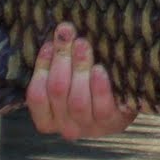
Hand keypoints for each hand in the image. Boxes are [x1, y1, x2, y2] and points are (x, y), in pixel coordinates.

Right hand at [26, 22, 138, 139]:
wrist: (123, 106)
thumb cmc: (89, 88)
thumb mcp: (69, 80)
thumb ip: (59, 65)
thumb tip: (59, 32)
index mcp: (47, 119)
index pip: (36, 95)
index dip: (41, 67)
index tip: (49, 44)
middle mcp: (64, 127)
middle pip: (57, 91)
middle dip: (61, 58)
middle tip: (67, 33)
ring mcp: (88, 128)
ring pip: (77, 100)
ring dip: (79, 68)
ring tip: (82, 45)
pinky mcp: (110, 124)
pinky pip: (101, 107)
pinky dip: (98, 87)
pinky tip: (99, 69)